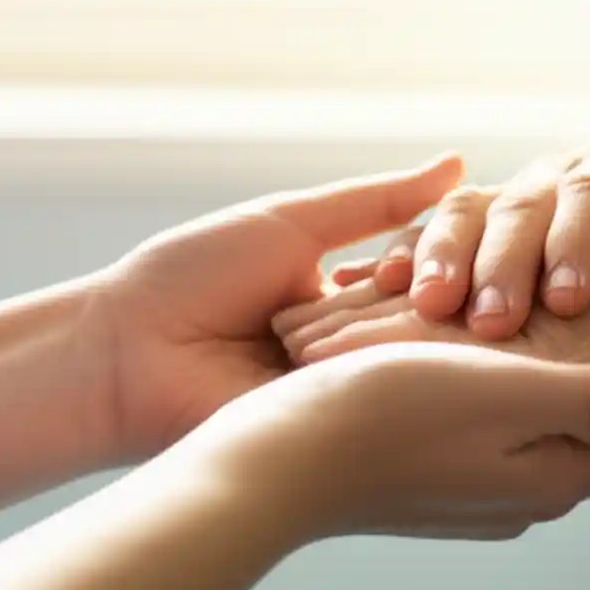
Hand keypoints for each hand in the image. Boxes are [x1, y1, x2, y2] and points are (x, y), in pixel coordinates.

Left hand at [94, 155, 463, 458]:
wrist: (128, 351)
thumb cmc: (196, 275)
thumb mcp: (294, 222)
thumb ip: (378, 201)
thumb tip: (461, 161)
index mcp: (347, 294)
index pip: (421, 272)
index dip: (429, 258)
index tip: (408, 256)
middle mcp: (356, 341)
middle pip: (426, 314)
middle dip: (420, 297)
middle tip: (399, 290)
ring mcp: (349, 386)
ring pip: (414, 354)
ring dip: (398, 333)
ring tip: (378, 326)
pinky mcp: (338, 427)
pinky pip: (385, 396)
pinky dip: (383, 373)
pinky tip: (388, 360)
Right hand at [273, 282, 589, 472]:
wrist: (273, 461)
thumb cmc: (392, 418)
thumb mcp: (514, 394)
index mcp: (551, 479)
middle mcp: (516, 495)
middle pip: (580, 428)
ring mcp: (466, 488)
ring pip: (523, 419)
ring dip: (529, 370)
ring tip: (527, 311)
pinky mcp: (422, 472)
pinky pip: (473, 420)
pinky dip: (480, 379)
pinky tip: (462, 339)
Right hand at [358, 140, 589, 340]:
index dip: (578, 244)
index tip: (567, 302)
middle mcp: (556, 177)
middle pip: (522, 206)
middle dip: (504, 262)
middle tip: (492, 321)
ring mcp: (505, 198)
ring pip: (464, 212)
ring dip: (443, 258)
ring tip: (429, 308)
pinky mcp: (465, 226)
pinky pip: (424, 231)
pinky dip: (403, 258)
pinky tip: (379, 290)